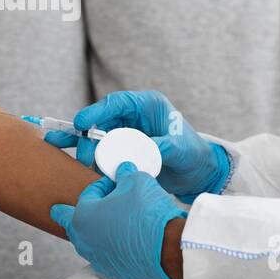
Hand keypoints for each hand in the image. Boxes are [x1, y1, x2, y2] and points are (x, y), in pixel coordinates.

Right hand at [45, 91, 229, 201]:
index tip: (81, 123)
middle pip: (103, 121)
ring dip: (89, 149)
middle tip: (86, 156)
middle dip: (90, 138)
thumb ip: (163, 146)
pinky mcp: (124, 150)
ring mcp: (128, 133)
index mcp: (147, 106)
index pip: (117, 103)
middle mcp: (134, 116)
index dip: (96, 111)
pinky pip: (105, 152)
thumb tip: (145, 148)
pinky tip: (87, 169)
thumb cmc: (194, 155)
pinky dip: (96, 160)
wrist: (198, 175)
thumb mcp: (181, 149)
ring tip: (84, 163)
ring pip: (100, 137)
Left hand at [50, 161, 186, 278]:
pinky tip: (121, 242)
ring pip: (88, 243)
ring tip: (93, 227)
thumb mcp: (137, 181)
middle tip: (58, 211)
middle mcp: (85, 241)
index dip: (103, 185)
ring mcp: (98, 259)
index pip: (89, 194)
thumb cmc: (148, 214)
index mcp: (83, 217)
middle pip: (75, 223)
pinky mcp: (115, 272)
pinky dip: (111, 248)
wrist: (169, 249)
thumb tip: (124, 170)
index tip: (115, 182)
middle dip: (72, 214)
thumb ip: (125, 174)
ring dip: (91, 233)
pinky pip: (107, 256)